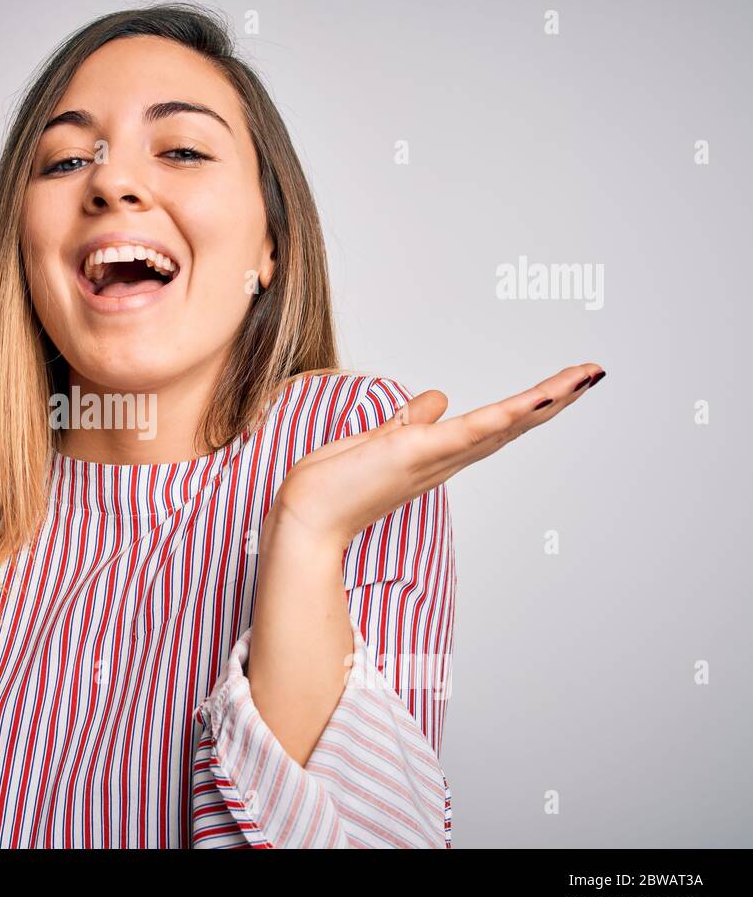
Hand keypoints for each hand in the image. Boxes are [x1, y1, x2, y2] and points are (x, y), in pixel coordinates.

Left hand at [268, 364, 605, 553]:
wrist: (304, 521)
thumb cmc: (331, 487)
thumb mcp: (375, 442)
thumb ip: (409, 422)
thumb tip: (438, 398)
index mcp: (435, 455)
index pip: (491, 426)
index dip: (528, 407)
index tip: (561, 386)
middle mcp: (444, 461)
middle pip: (510, 427)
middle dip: (553, 401)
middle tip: (593, 376)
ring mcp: (433, 458)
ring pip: (500, 426)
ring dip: (545, 402)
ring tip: (584, 378)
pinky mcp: (416, 454)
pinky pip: (468, 432)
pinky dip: (504, 416)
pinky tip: (536, 400)